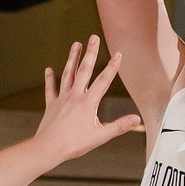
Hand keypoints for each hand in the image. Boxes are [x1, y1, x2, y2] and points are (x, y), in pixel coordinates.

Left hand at [35, 35, 139, 159]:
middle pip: (84, 70)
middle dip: (90, 53)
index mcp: (88, 103)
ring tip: (75, 44)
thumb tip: (136, 119)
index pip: (103, 81)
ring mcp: (62, 99)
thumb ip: (119, 126)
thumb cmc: (73, 144)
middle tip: (93, 38)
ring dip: (72, 58)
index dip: (112, 67)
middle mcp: (75, 96)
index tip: (118, 54)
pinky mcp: (51, 105)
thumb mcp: (100, 136)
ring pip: (67, 74)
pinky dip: (49, 79)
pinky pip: (50, 89)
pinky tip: (48, 69)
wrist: (48, 148)